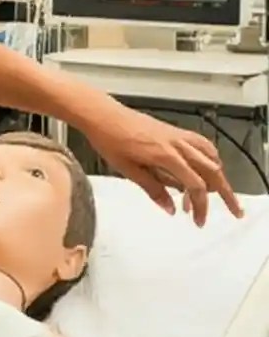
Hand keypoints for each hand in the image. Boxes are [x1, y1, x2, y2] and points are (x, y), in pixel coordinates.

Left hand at [84, 107, 241, 225]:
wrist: (103, 116)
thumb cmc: (110, 140)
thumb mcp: (128, 170)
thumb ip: (153, 189)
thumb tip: (171, 209)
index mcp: (166, 156)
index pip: (195, 185)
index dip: (200, 205)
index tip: (198, 220)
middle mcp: (177, 145)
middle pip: (211, 171)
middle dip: (224, 194)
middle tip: (232, 211)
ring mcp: (177, 136)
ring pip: (210, 157)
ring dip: (218, 176)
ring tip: (216, 193)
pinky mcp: (174, 131)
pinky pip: (201, 144)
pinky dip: (210, 157)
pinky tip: (207, 166)